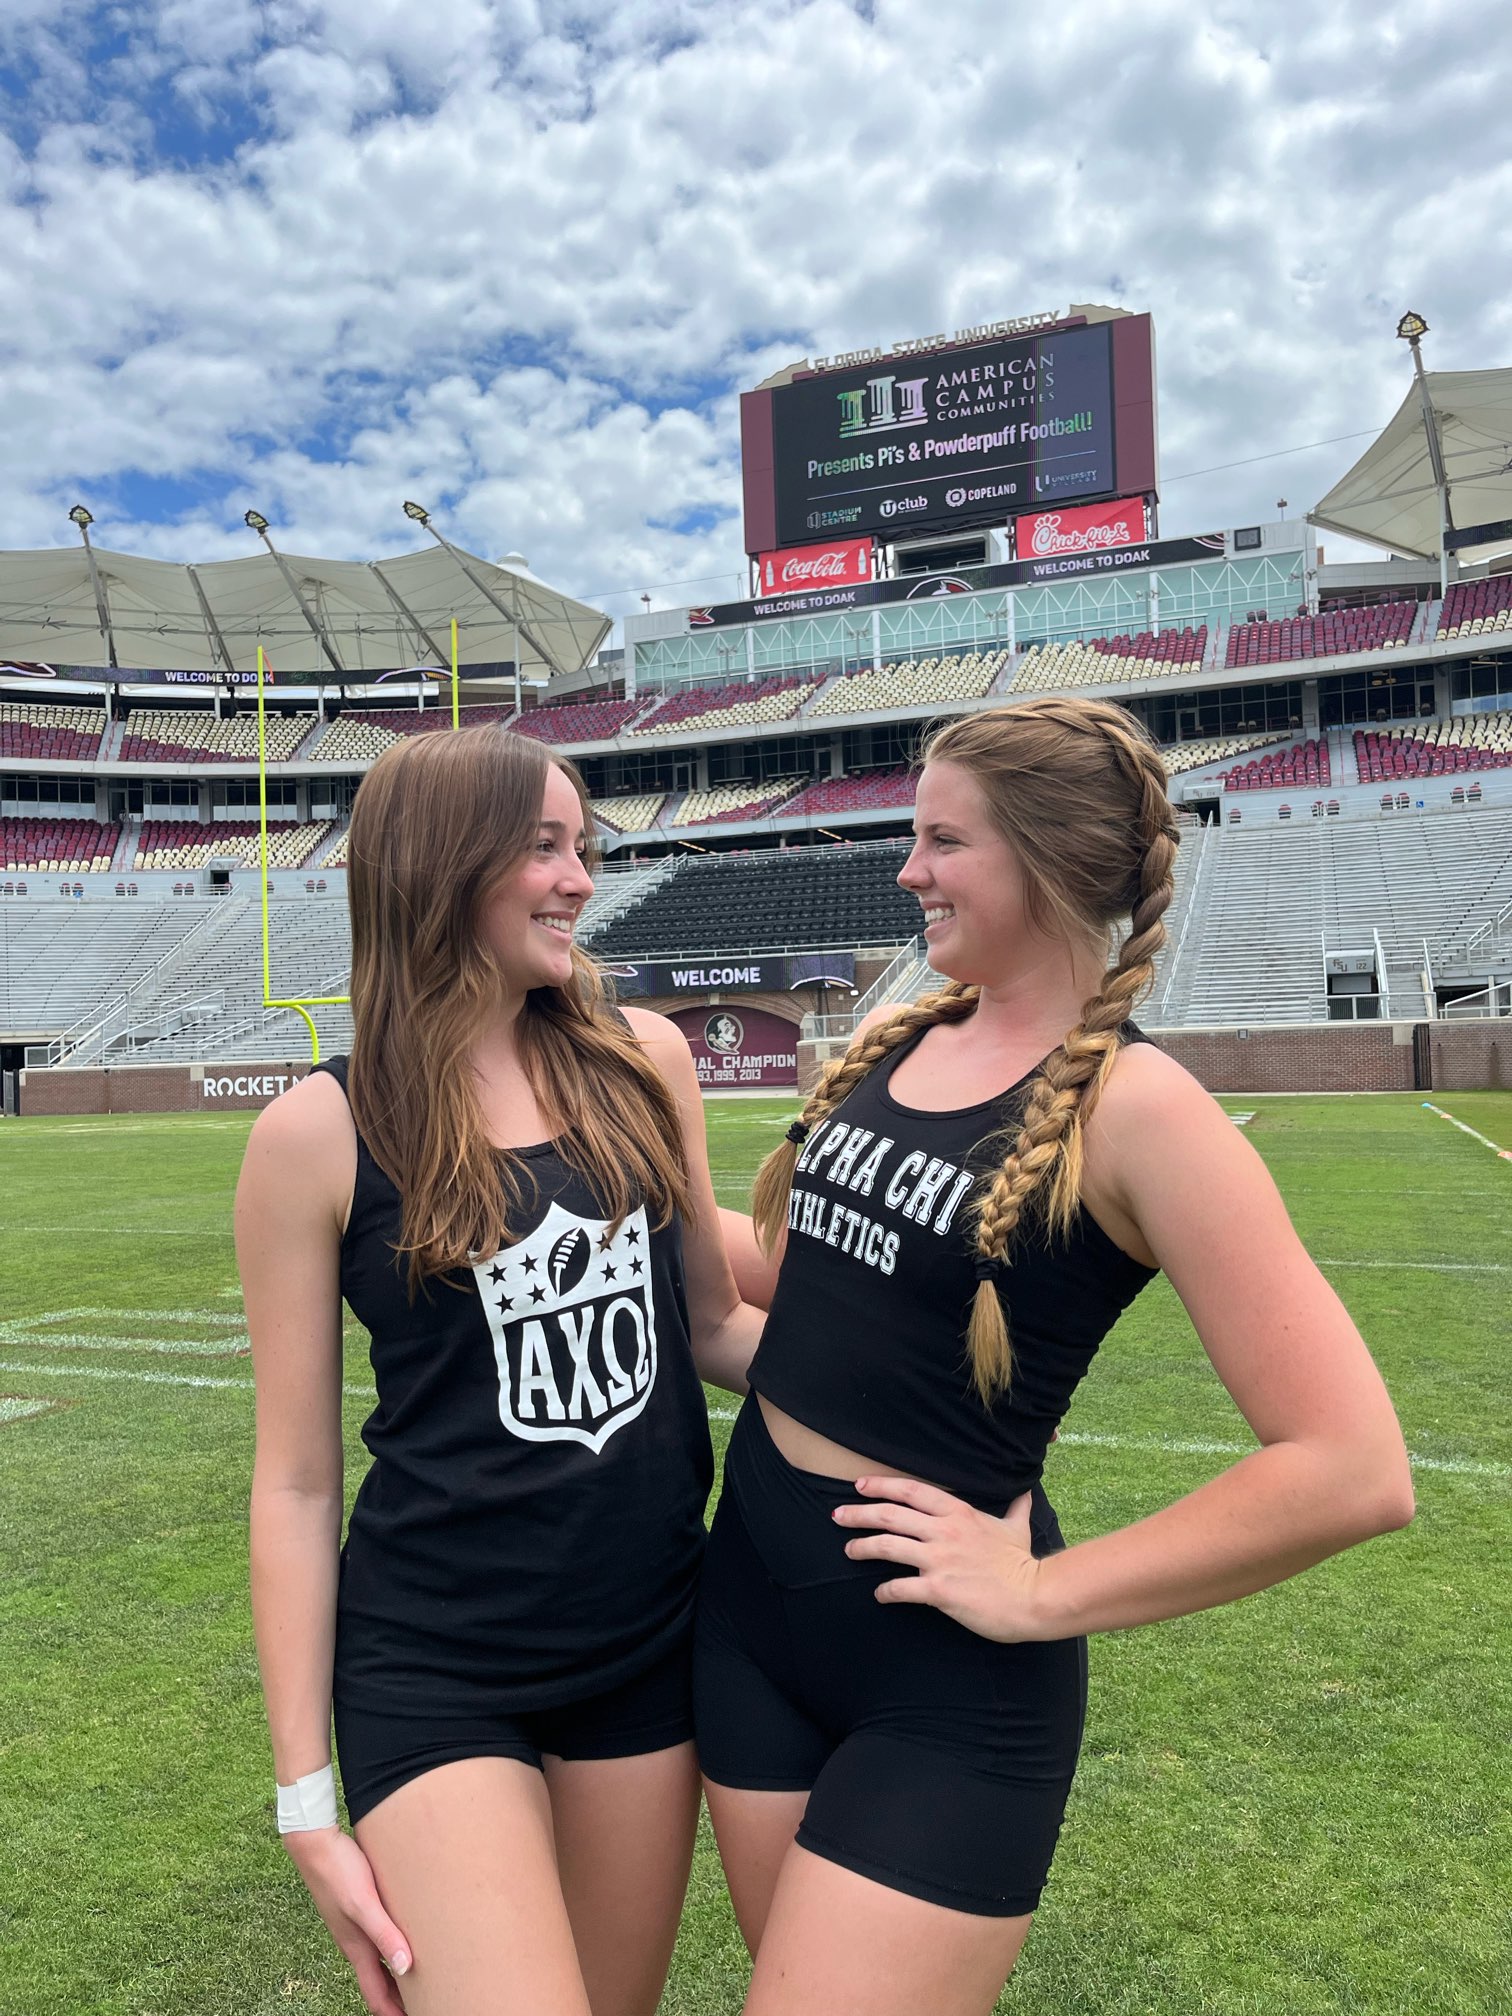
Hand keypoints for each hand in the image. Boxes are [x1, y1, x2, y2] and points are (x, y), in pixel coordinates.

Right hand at [283, 1826, 411, 2015]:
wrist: (315, 1843)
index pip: (376, 1994)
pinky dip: (391, 1948)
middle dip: (397, 1999)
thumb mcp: (363, 1904)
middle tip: (423, 2004)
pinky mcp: (356, 1908)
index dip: (393, 2013)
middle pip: (378, 1982)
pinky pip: (377, 1938)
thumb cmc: (339, 1872)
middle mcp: (354, 1942)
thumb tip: (406, 1968)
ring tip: (419, 1979)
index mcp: (356, 1948)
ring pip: (378, 1961)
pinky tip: (403, 1936)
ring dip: (395, 1975)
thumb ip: (384, 1935)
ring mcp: (353, 1926)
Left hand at [833, 1476, 1050, 1642]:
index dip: (882, 1485)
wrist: (1034, 1597)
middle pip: (890, 1514)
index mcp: (959, 1513)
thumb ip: (1016, 1508)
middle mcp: (945, 1531)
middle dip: (859, 1513)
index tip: (860, 1485)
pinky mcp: (939, 1590)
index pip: (911, 1490)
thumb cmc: (1023, 1564)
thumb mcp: (1017, 1528)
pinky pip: (900, 1587)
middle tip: (837, 1514)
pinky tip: (879, 1594)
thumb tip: (1026, 1491)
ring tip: (849, 1550)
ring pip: (888, 1545)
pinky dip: (885, 1591)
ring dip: (863, 1546)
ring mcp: (940, 1560)